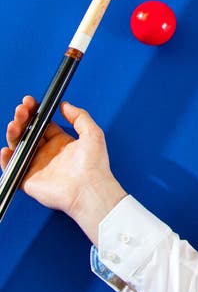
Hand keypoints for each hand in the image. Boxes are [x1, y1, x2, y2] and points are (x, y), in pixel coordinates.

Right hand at [1, 97, 125, 243]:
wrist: (89, 189)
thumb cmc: (94, 165)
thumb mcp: (92, 133)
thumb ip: (79, 116)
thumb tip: (65, 105)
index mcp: (60, 143)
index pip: (42, 124)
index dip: (34, 113)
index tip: (30, 102)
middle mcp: (47, 153)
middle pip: (28, 133)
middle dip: (22, 119)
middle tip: (21, 110)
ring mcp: (36, 166)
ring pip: (18, 147)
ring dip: (13, 133)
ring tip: (14, 124)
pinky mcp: (28, 180)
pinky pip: (12, 169)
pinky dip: (6, 159)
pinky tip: (6, 149)